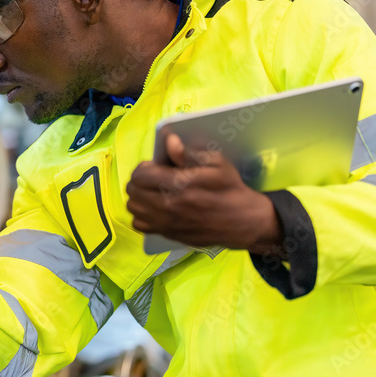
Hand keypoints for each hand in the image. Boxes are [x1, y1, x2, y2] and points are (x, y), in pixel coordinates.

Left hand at [126, 134, 282, 253]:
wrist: (242, 221)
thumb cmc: (229, 188)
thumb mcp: (217, 163)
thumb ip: (189, 153)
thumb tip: (170, 142)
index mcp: (180, 185)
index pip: (140, 175)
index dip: (144, 167)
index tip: (154, 166)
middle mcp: (168, 205)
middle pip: (133, 191)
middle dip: (139, 180)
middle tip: (152, 178)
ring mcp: (166, 222)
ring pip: (133, 208)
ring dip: (138, 197)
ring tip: (151, 192)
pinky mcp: (168, 234)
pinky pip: (139, 225)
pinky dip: (142, 215)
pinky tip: (153, 209)